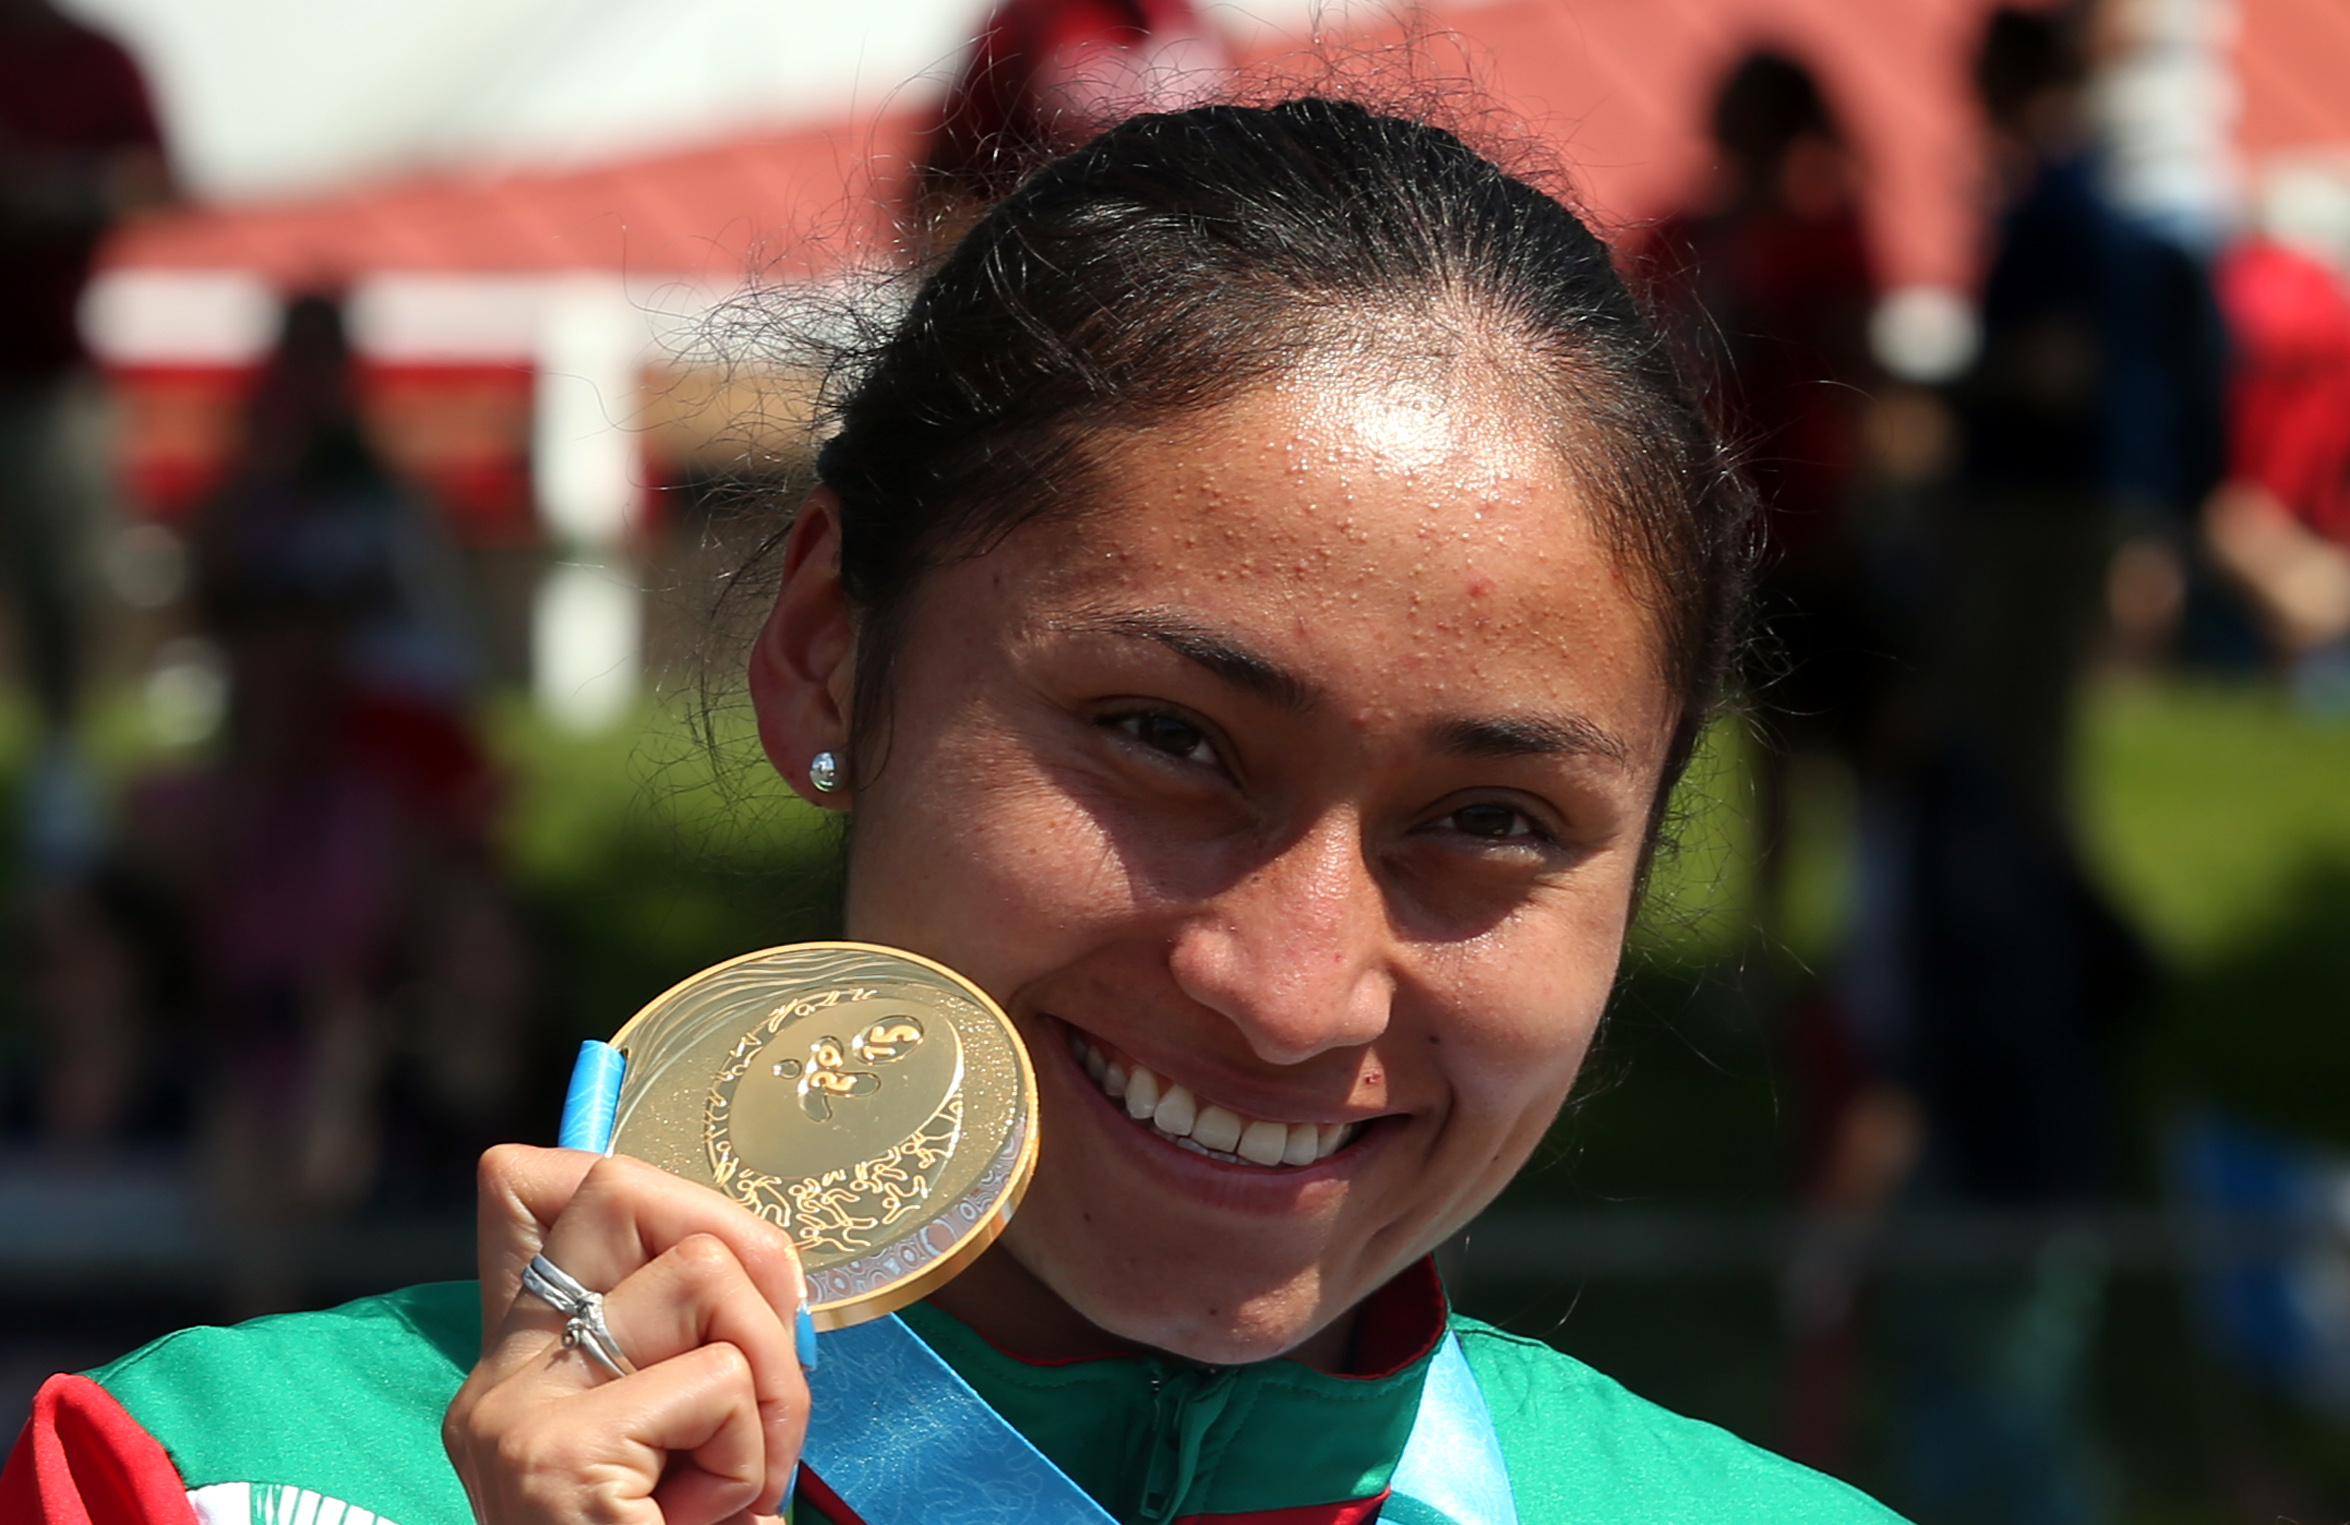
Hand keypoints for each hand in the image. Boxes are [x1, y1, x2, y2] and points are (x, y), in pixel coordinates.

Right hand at [445, 1146, 810, 1524]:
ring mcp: (516, 1416)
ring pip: (701, 1271)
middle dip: (744, 1255)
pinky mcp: (558, 1458)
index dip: (651, 1187)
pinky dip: (753, 1451)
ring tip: (736, 1478)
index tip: (734, 1265)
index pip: (526, 1184)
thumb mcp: (682, 1444)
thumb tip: (766, 1256)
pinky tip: (709, 1520)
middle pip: (620, 1186)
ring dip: (770, 1378)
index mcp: (519, 1369)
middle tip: (767, 1376)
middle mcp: (497, 1381)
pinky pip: (719, 1378)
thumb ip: (689, 1346)